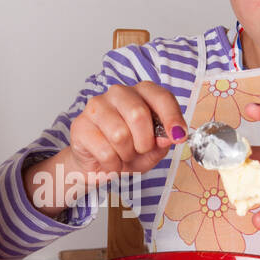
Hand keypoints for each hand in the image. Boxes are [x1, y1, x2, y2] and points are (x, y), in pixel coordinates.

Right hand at [67, 81, 184, 180]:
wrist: (97, 166)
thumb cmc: (126, 151)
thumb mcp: (152, 150)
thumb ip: (163, 142)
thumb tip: (168, 136)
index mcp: (141, 93)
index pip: (161, 96)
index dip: (172, 117)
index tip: (179, 136)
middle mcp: (118, 93)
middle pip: (138, 114)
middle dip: (144, 142)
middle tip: (140, 150)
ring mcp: (96, 106)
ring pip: (120, 134)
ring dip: (126, 154)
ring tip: (122, 155)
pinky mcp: (80, 125)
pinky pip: (105, 151)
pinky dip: (112, 164)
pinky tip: (109, 161)